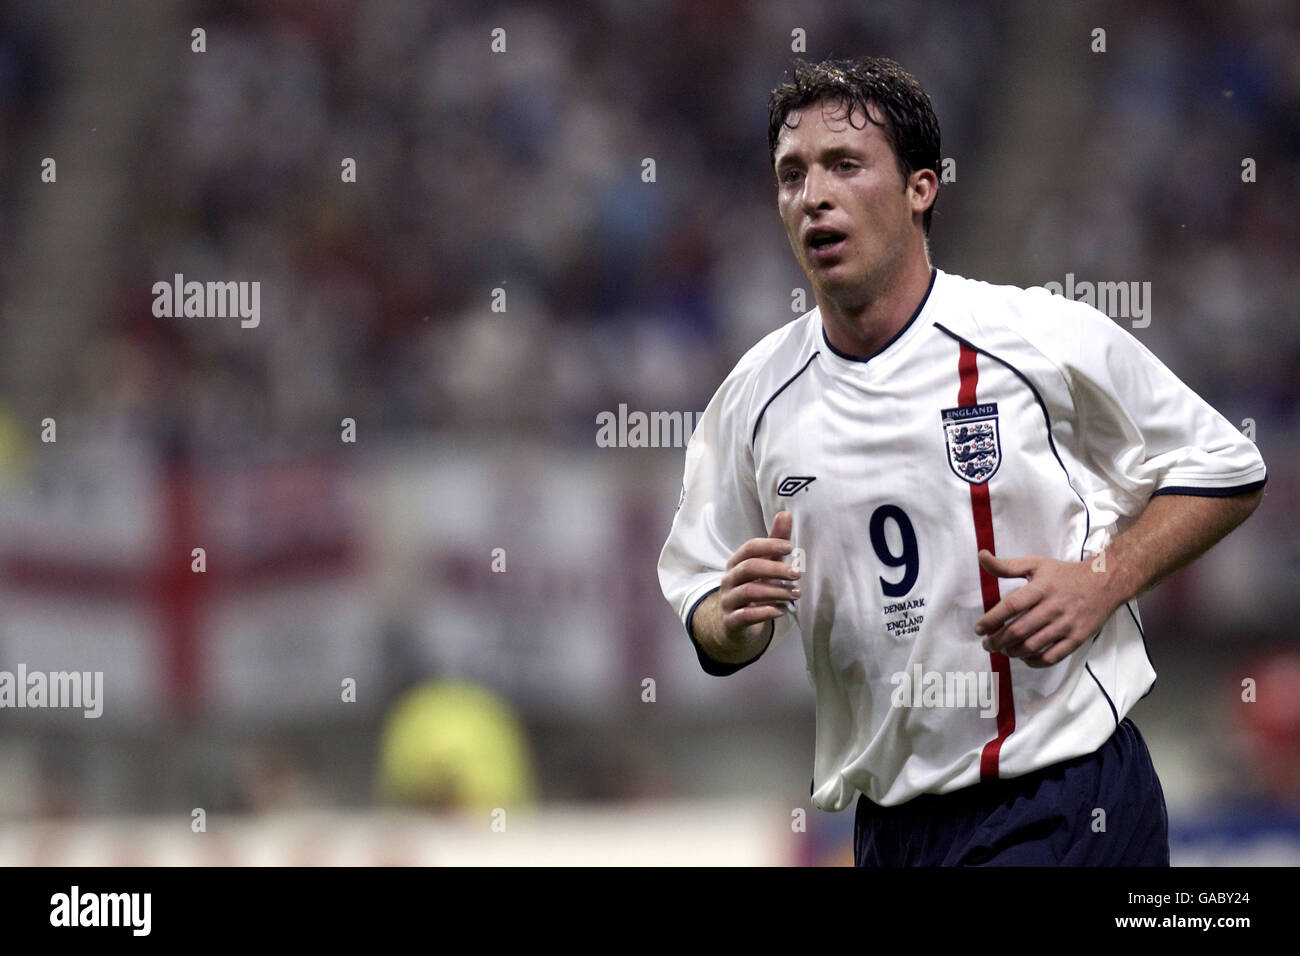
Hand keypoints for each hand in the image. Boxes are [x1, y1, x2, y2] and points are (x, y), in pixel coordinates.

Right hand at [719, 510, 800, 642]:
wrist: (734, 624)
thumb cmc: (754, 588)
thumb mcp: (764, 565)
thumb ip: (774, 542)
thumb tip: (785, 513)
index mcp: (736, 562)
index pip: (749, 548)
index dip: (769, 545)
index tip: (791, 548)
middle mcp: (729, 579)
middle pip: (749, 568)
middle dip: (775, 569)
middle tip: (798, 573)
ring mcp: (728, 600)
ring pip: (749, 592)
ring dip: (776, 591)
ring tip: (797, 594)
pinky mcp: (731, 621)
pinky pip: (746, 615)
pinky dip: (766, 612)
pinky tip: (783, 610)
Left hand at [973, 550, 1116, 667]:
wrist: (1105, 582)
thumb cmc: (1064, 574)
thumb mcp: (1036, 564)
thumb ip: (1006, 565)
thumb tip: (981, 556)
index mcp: (1041, 588)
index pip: (1011, 606)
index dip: (992, 619)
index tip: (978, 629)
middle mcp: (1053, 607)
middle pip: (1019, 630)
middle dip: (998, 641)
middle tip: (987, 645)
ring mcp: (1066, 625)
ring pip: (1033, 646)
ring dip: (1013, 652)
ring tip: (1003, 650)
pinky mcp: (1077, 638)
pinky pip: (1052, 657)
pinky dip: (1034, 662)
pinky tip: (1024, 658)